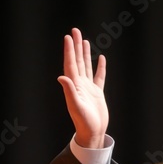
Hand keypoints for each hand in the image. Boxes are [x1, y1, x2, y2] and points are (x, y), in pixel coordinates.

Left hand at [57, 28, 107, 148]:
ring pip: (86, 66)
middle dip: (76, 46)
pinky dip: (100, 67)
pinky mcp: (97, 93)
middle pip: (77, 61)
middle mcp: (79, 84)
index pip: (70, 63)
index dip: (69, 50)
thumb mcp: (76, 106)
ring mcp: (88, 88)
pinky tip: (101, 58)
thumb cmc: (84, 122)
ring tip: (85, 41)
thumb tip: (61, 77)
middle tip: (75, 31)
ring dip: (85, 53)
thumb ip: (69, 90)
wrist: (93, 133)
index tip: (68, 37)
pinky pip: (99, 76)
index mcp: (74, 85)